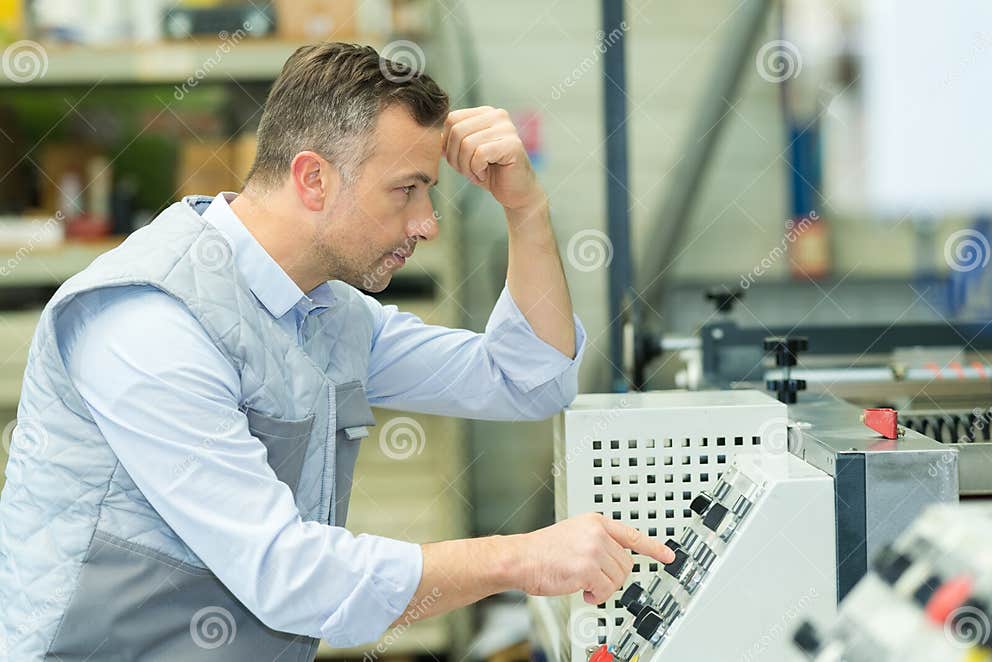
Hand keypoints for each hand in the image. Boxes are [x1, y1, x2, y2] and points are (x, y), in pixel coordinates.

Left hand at [442, 106, 543, 211]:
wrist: (515, 192)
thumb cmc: (490, 172)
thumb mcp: (464, 153)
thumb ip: (451, 140)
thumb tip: (429, 133)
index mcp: (485, 112)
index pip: (452, 119)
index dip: (447, 143)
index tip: (459, 160)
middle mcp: (498, 115)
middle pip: (457, 130)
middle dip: (455, 157)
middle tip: (467, 171)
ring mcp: (507, 128)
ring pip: (467, 144)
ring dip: (466, 166)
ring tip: (477, 173)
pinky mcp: (512, 145)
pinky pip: (479, 155)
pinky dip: (477, 170)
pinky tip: (485, 174)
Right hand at [509, 513, 675, 604]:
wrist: (521, 558)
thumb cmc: (542, 550)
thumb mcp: (574, 534)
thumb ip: (598, 541)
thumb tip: (616, 561)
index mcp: (596, 522)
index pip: (632, 535)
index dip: (654, 547)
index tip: (668, 555)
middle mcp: (597, 533)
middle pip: (626, 564)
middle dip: (613, 577)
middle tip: (594, 579)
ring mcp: (593, 550)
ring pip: (618, 579)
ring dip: (602, 588)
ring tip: (584, 583)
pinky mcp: (586, 568)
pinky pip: (605, 591)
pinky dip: (595, 596)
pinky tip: (582, 590)